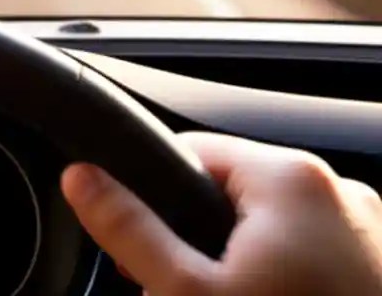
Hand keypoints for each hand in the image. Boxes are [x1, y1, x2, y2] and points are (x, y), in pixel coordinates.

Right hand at [62, 132, 381, 294]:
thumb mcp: (187, 294)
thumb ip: (129, 229)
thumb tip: (81, 179)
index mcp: (291, 177)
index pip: (191, 152)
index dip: (153, 200)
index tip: (145, 252)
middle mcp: (340, 192)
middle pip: (230, 195)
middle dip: (197, 241)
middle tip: (182, 293)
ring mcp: (370, 234)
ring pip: (271, 230)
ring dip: (238, 264)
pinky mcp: (377, 269)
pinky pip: (310, 255)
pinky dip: (281, 278)